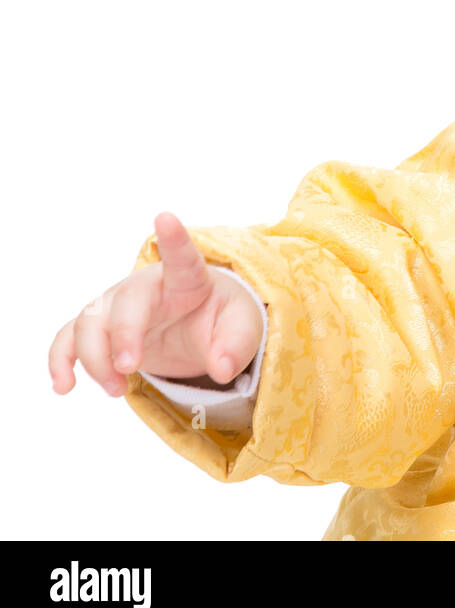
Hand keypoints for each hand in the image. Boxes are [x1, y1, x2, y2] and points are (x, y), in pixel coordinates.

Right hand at [49, 212, 263, 397]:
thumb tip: (222, 370)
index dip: (174, 238)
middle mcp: (146, 287)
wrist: (198, 324)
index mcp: (187, 279)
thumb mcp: (241, 329)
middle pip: (125, 301)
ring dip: (96, 360)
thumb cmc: (219, 317)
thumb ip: (236, 346)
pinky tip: (64, 386)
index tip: (166, 217)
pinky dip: (60, 361)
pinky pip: (68, 339)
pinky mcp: (100, 329)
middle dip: (122, 334)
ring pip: (89, 323)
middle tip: (129, 367)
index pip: (182, 256)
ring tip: (118, 390)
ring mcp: (117, 306)